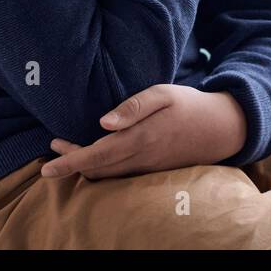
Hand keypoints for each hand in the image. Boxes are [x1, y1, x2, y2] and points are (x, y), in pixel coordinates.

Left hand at [40, 83, 246, 179]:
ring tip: (68, 151)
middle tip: (54, 148)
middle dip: (72, 162)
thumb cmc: (189, 105)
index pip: (96, 155)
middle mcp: (141, 159)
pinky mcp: (152, 171)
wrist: (221, 128)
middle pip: (97, 169)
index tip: (48, 166)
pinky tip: (96, 157)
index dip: (70, 161)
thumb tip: (102, 122)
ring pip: (107, 176)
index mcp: (140, 138)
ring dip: (85, 167)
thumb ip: (133, 106)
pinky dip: (102, 170)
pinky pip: (120, 176)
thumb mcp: (163, 94)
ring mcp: (147, 168)